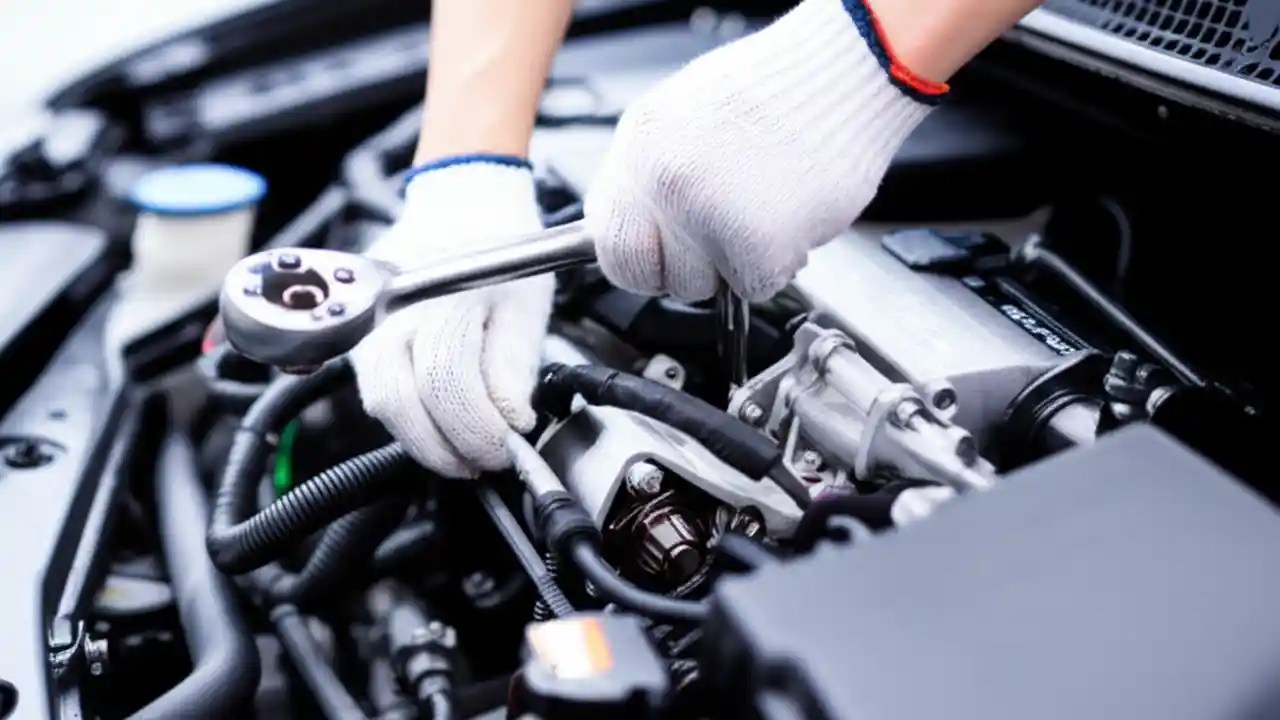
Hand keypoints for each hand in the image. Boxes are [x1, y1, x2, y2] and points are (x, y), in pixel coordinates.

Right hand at [350, 158, 551, 477]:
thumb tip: (512, 419)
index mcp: (437, 298)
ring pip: (383, 405)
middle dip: (448, 447)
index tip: (508, 444)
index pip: (448, 384)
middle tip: (485, 461)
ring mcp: (367, 328)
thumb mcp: (525, 302)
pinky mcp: (360, 341)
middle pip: (402, 403)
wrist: (459, 206)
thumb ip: (514, 364)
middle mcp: (389, 313)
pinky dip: (410, 422)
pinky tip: (440, 428)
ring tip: (466, 451)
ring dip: (426, 442)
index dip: (479, 427)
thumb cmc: (495, 252)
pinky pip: (377, 394)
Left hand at [585, 0, 945, 301]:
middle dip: (683, 268)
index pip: (607, 238)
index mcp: (641, 147)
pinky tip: (789, 216)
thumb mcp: (682, 116)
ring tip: (762, 208)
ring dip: (735, 263)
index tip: (659, 254)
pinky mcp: (755, 243)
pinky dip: (779, 263)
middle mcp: (665, 181)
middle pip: (648, 275)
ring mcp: (707, 215)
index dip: (638, 256)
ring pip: (704, 286)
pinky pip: (756, 287)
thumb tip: (631, 225)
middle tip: (719, 236)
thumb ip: (650, 174)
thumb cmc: (777, 89)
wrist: (844, 74)